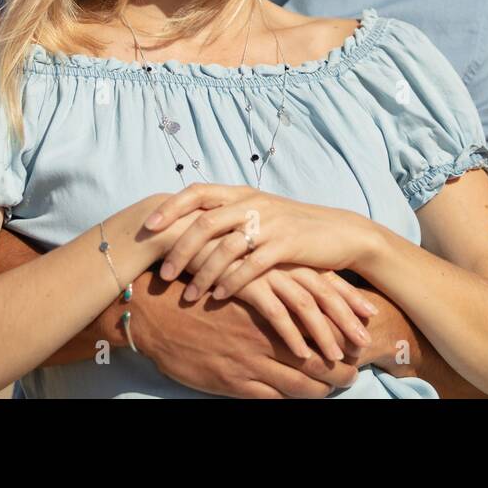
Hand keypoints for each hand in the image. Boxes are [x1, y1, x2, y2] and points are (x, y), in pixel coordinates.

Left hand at [145, 184, 375, 301]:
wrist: (339, 232)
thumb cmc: (293, 227)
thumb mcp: (260, 213)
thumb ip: (230, 214)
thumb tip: (189, 224)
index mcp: (242, 192)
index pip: (198, 191)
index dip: (171, 207)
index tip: (147, 226)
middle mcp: (253, 202)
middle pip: (205, 222)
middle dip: (180, 249)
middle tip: (163, 274)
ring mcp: (270, 223)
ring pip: (225, 247)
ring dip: (203, 272)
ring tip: (188, 295)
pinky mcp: (287, 245)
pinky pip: (252, 265)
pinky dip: (233, 282)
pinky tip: (219, 296)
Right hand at [218, 261, 376, 361]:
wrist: (170, 250)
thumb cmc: (204, 260)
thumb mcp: (243, 262)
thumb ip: (266, 274)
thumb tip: (291, 293)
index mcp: (281, 256)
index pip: (323, 279)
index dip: (347, 298)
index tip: (369, 316)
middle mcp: (276, 264)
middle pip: (321, 293)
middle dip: (345, 319)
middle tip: (365, 343)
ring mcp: (260, 275)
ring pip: (303, 308)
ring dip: (324, 334)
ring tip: (341, 359)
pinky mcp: (242, 287)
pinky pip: (274, 314)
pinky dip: (292, 334)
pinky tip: (305, 353)